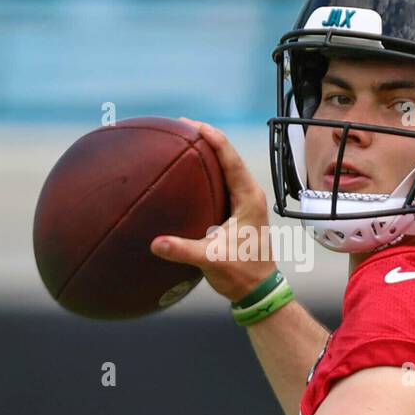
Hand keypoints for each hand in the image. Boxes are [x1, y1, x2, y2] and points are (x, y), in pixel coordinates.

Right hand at [150, 118, 276, 302]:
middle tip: (182, 125)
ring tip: (185, 140)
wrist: (258, 290)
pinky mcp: (239, 210)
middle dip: (207, 138)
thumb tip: (155, 243)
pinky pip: (224, 181)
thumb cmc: (242, 273)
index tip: (193, 124)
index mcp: (249, 198)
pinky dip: (208, 170)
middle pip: (229, 156)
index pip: (230, 159)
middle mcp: (250, 194)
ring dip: (208, 153)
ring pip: (227, 167)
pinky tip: (190, 171)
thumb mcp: (212, 260)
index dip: (213, 138)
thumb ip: (184, 250)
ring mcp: (246, 201)